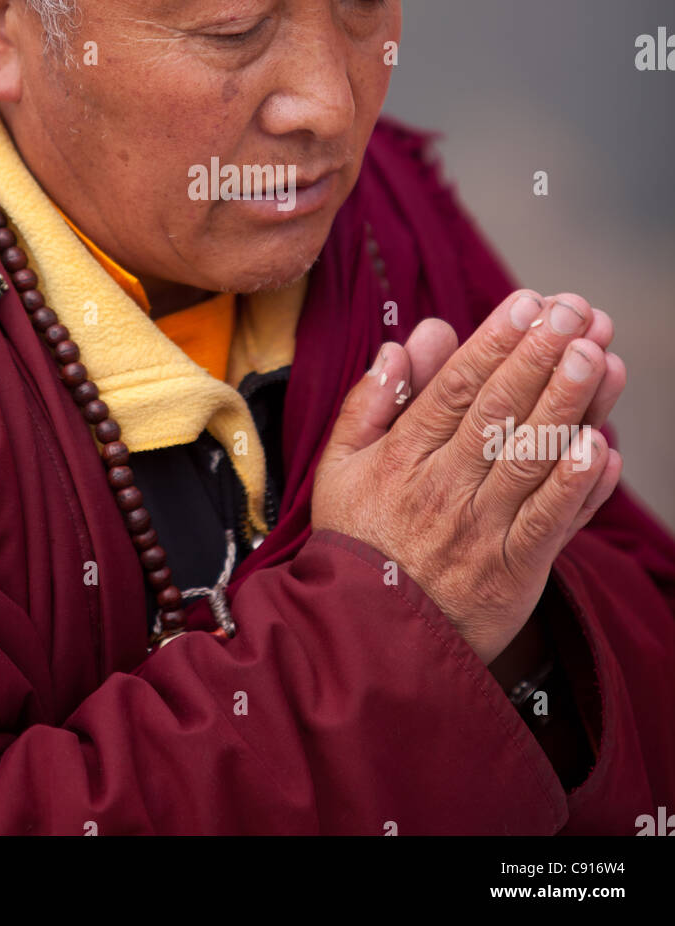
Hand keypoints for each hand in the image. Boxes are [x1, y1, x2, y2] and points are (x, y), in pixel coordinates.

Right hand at [311, 289, 624, 663]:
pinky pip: (548, 525)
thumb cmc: (360, 539)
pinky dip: (575, 487)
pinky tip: (601, 447)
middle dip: (540, 355)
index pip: (454, 389)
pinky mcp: (511, 573)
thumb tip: (405, 344)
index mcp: (401, 457)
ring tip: (597, 355)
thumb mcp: (340, 466)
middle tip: (575, 311)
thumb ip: (371, 401)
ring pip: (528, 458)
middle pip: (498, 411)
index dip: (494, 342)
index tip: (528, 303)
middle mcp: (441, 488)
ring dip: (566, 403)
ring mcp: (478, 531)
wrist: (369, 638)